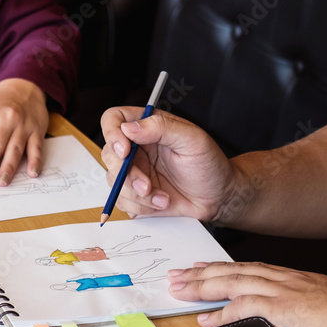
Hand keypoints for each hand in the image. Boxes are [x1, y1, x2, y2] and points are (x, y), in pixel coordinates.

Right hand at [100, 108, 241, 222]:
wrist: (217, 198)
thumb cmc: (210, 166)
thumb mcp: (192, 139)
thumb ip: (161, 128)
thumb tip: (130, 128)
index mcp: (148, 128)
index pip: (114, 119)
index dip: (112, 133)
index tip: (125, 151)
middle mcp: (136, 149)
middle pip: (108, 154)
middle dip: (126, 174)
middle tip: (147, 185)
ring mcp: (133, 172)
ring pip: (114, 182)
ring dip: (137, 194)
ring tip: (162, 197)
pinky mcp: (134, 194)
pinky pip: (122, 201)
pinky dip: (141, 206)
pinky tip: (161, 202)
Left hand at [168, 261, 326, 326]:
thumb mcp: (321, 311)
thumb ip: (296, 313)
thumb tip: (280, 323)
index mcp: (296, 280)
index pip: (250, 269)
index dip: (222, 268)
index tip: (202, 267)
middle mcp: (286, 281)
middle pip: (233, 272)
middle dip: (201, 273)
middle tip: (176, 275)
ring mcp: (283, 293)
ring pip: (231, 284)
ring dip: (201, 286)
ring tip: (178, 290)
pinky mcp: (281, 310)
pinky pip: (242, 308)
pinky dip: (220, 313)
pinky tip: (203, 319)